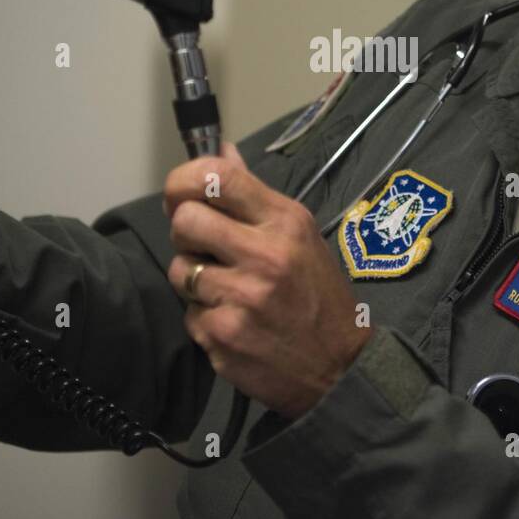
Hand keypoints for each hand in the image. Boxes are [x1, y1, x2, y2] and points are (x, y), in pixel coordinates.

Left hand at [164, 142, 370, 419]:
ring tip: (227, 290)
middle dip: (185, 234)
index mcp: (284, 222)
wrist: (340, 368)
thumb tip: (221, 150)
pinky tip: (235, 322)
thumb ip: (255, 196)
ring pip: (178, 269)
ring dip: (194, 280)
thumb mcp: (301, 236)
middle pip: (184, 221)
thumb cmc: (319, 296)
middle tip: (205, 247)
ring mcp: (241, 298)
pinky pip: (188, 314)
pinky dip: (205, 318)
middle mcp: (264, 255)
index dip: (184, 179)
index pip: (217, 177)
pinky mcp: (223, 336)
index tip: (181, 193)